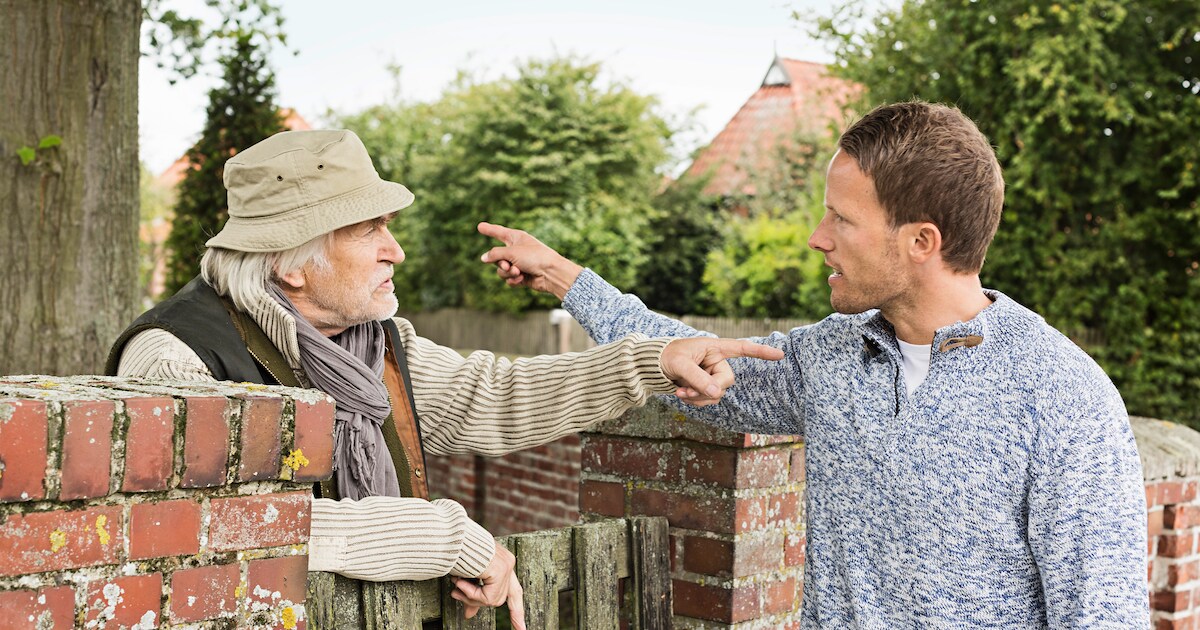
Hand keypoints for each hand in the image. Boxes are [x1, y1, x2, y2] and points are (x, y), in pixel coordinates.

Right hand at [451, 545, 525, 629]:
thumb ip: (472, 596)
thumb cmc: (456, 553)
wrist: (452, 538)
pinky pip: (487, 596)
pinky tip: (460, 581)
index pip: (513, 591)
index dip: (517, 611)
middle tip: (498, 622)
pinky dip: (470, 593)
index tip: (521, 628)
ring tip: (457, 585)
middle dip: (505, 612)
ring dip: (471, 596)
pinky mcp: (500, 570)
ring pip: (492, 600)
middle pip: (505, 598)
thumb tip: (469, 616)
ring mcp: (506, 566)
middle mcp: (507, 564)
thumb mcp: (466, 579)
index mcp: (501, 564)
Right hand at [478, 222, 582, 299]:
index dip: (489, 230)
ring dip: (508, 273)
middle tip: (508, 265)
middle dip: (500, 263)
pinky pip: (509, 279)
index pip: (499, 232)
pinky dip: (514, 280)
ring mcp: (518, 264)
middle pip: (496, 257)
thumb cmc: (535, 257)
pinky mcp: (521, 276)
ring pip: (501, 271)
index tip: (480, 226)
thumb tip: (483, 258)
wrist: (551, 274)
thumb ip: (495, 254)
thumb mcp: (511, 252)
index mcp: (516, 238)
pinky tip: (523, 279)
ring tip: (519, 273)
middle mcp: (516, 250)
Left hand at [660, 338, 785, 405]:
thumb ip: (698, 378)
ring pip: (717, 394)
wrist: (651, 366)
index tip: (780, 355)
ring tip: (679, 392)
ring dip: (698, 398)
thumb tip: (718, 393)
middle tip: (685, 392)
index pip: (742, 348)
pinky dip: (694, 401)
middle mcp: (717, 361)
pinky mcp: (705, 387)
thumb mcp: (679, 365)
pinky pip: (708, 400)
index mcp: (714, 347)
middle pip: (726, 380)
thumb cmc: (665, 356)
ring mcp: (712, 375)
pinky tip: (680, 394)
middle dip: (707, 390)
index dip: (761, 352)